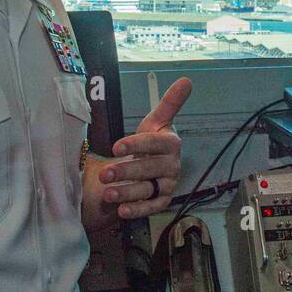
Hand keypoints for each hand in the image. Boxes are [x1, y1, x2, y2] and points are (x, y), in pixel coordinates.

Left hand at [94, 77, 191, 221]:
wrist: (149, 167)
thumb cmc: (150, 143)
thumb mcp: (155, 122)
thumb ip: (169, 103)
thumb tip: (187, 80)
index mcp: (170, 144)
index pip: (153, 144)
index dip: (135, 145)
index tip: (115, 147)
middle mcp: (171, 165)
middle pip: (149, 169)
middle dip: (126, 172)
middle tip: (104, 175)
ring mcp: (167, 185)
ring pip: (147, 190)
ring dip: (127, 193)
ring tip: (108, 194)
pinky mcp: (161, 201)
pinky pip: (151, 208)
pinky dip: (137, 210)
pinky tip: (121, 211)